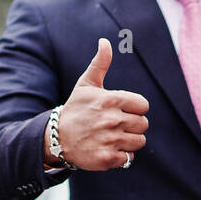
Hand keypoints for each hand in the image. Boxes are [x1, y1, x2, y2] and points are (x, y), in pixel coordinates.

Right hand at [50, 38, 149, 170]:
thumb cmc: (76, 109)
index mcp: (111, 100)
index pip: (143, 106)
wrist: (57, 137)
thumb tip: (105, 41)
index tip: (121, 110)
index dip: (135, 109)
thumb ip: (100, 63)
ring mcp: (110, 140)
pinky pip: (129, 158)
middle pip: (143, 124)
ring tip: (112, 138)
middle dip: (132, 125)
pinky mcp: (107, 158)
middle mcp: (112, 120)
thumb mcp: (86, 85)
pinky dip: (121, 156)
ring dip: (128, 141)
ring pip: (139, 141)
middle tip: (115, 126)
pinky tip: (108, 149)